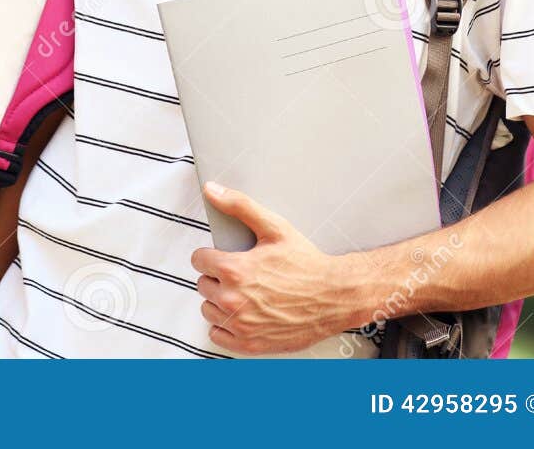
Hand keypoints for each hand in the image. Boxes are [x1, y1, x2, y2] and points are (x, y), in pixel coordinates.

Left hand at [191, 182, 360, 354]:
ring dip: (220, 302)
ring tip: (244, 293)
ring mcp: (241, 325)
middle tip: (241, 274)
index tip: (225, 257)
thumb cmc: (308, 264)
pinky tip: (243, 314)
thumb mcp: (274, 227)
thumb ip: (239, 206)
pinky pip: (218, 335)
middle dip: (218, 277)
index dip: (212, 255)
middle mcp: (233, 300)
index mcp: (234, 270)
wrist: (335, 296)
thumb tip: (213, 191)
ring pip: (208, 310)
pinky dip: (226, 326)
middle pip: (203, 285)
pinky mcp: (250, 343)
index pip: (198, 260)